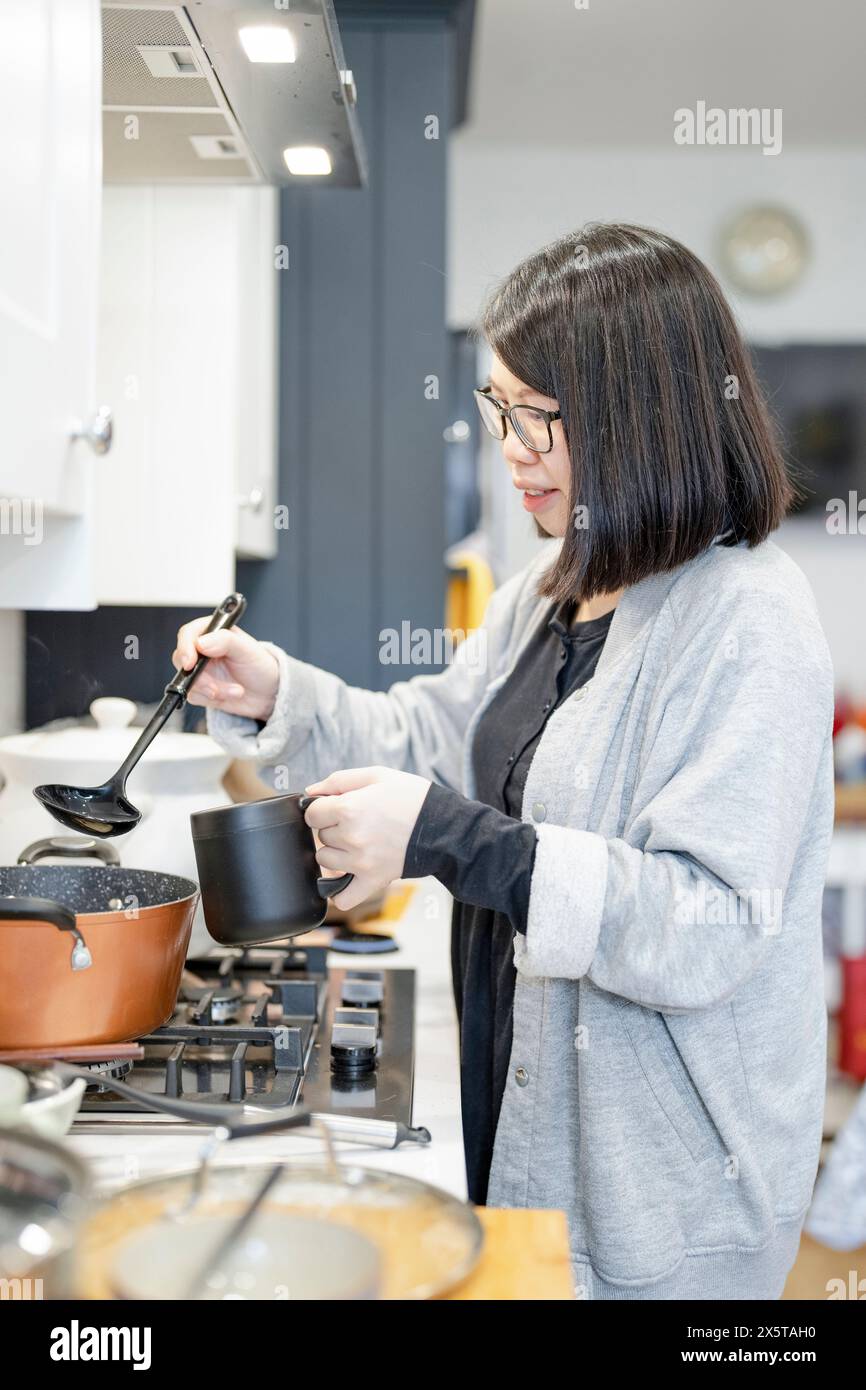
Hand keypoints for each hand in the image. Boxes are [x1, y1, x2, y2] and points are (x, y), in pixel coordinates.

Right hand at [172, 618, 279, 719]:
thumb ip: (225, 641)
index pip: (188, 634)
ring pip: (188, 681)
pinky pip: (193, 695)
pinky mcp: (200, 689)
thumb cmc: (261, 667)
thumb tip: (200, 643)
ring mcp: (200, 670)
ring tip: (236, 691)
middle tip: (215, 688)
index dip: (185, 648)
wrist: (269, 695)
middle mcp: (203, 650)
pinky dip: (211, 699)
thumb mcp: (248, 650)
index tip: (190, 663)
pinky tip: (230, 695)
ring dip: (212, 690)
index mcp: (213, 632)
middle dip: (200, 678)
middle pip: (182, 660)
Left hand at [302, 766, 431, 911]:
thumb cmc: (412, 798)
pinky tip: (347, 877)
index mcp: (349, 808)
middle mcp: (351, 837)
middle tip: (359, 822)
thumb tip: (310, 791)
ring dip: (336, 853)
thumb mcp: (377, 775)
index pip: (311, 813)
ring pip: (325, 861)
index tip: (336, 808)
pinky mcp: (372, 881)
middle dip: (334, 828)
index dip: (322, 808)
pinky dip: (340, 891)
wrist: (444, 826)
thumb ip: (338, 781)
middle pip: (321, 836)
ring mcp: (360, 862)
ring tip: (358, 844)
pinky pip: (342, 898)